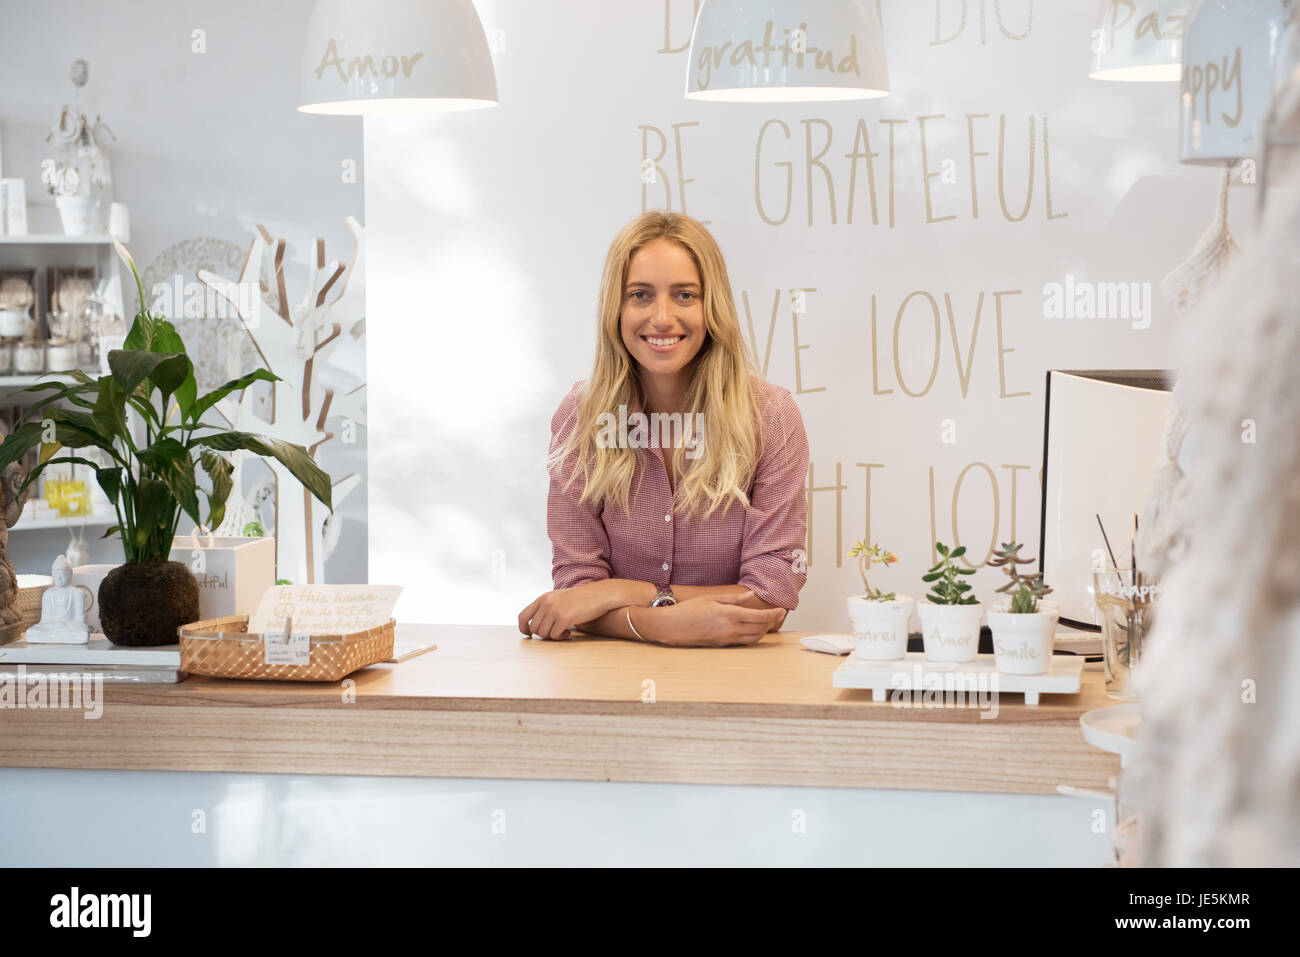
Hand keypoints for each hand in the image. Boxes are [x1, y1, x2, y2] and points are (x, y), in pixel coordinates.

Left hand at [519, 580, 627, 638]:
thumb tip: (535, 625)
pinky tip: (569, 633)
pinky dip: (561, 637)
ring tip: (563, 632)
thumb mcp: (560, 598)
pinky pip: (555, 635)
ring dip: (553, 637)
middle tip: (555, 633)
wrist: (599, 595)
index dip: (523, 628)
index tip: (529, 634)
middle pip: (534, 628)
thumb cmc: (581, 599)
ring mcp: (554, 610)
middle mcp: (546, 603)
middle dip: (543, 634)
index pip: (522, 616)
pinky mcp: (564, 618)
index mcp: (543, 598)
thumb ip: (547, 607)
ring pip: (543, 634)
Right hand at [646, 589, 784, 646]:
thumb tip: (750, 596)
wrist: (671, 627)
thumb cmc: (688, 610)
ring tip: (769, 622)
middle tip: (779, 615)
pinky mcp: (722, 645)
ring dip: (764, 631)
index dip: (774, 615)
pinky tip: (754, 630)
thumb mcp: (712, 598)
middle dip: (772, 623)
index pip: (759, 617)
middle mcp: (730, 629)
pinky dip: (753, 636)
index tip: (782, 611)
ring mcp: (726, 639)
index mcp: (729, 615)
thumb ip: (733, 598)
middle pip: (760, 629)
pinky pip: (743, 642)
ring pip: (753, 638)